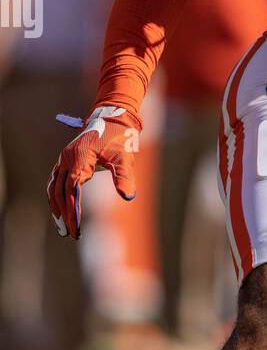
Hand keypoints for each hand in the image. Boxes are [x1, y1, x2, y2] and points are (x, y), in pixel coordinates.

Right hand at [47, 105, 139, 238]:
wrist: (115, 116)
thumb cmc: (121, 137)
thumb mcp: (125, 157)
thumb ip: (124, 176)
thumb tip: (128, 196)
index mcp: (79, 159)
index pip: (72, 191)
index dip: (73, 211)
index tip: (77, 228)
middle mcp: (68, 158)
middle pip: (60, 192)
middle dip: (65, 214)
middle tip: (72, 233)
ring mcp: (65, 158)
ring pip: (54, 186)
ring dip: (56, 206)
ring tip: (62, 226)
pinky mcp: (67, 158)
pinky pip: (56, 180)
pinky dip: (55, 195)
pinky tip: (60, 207)